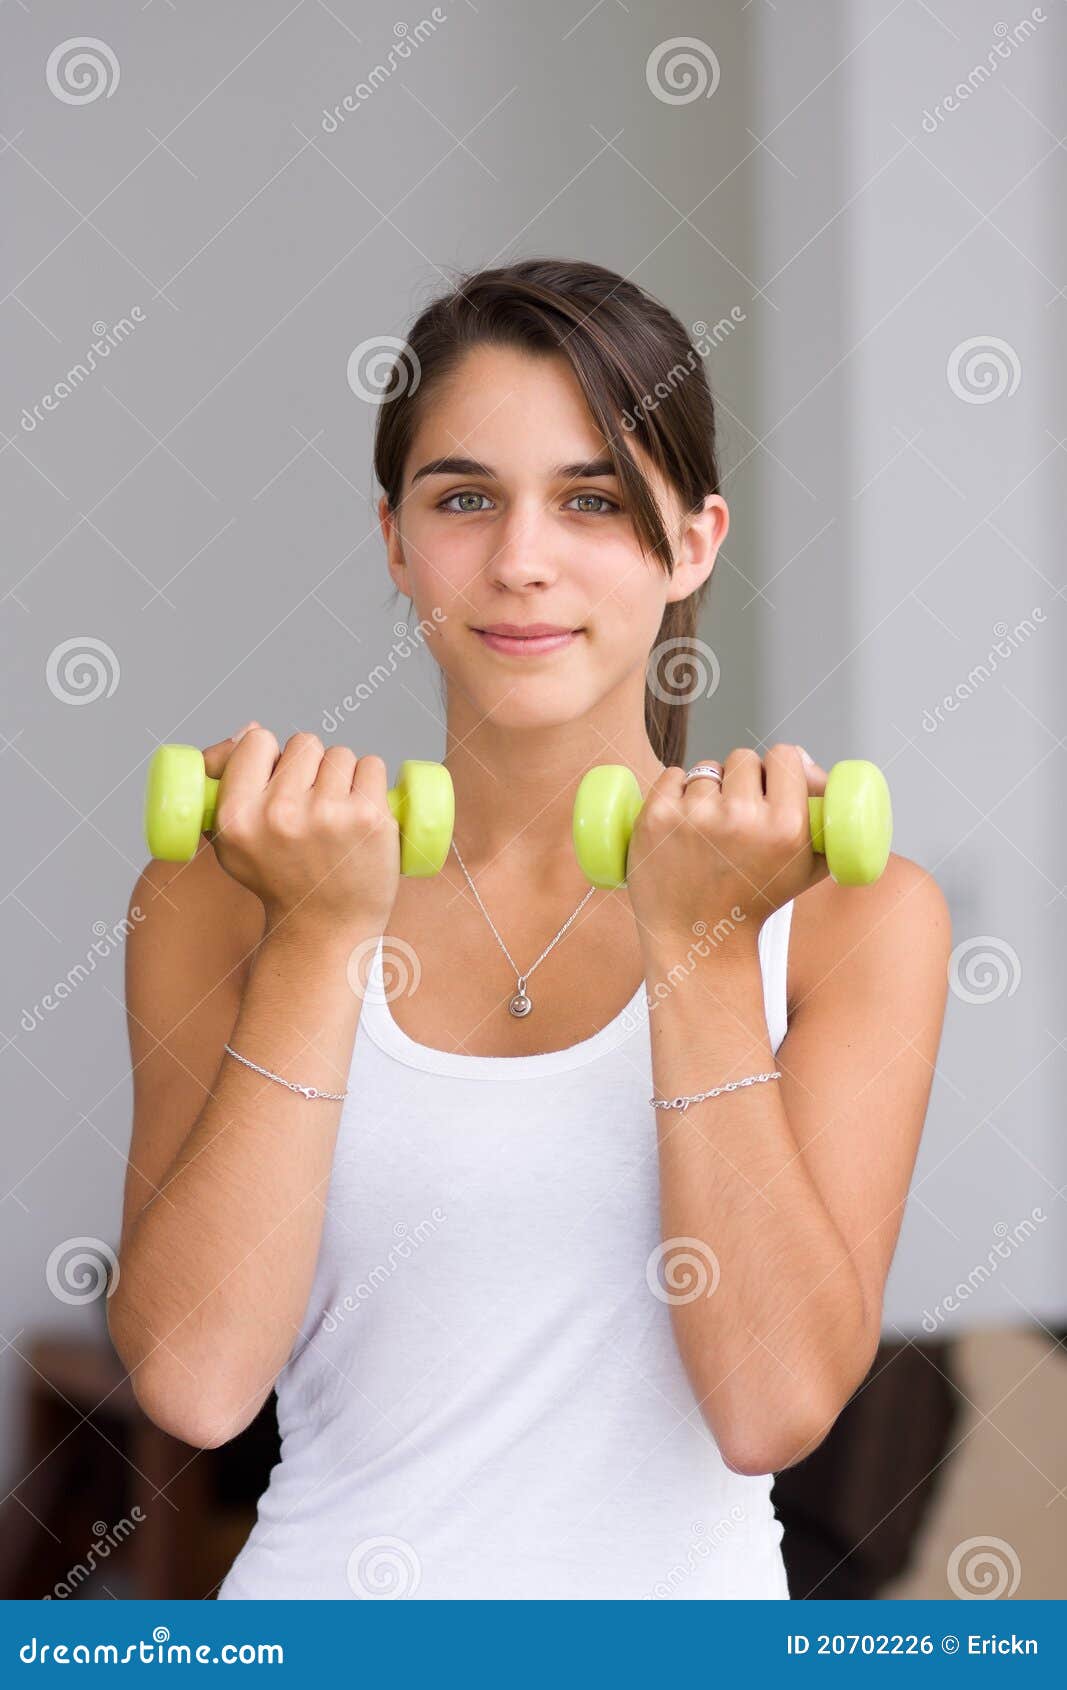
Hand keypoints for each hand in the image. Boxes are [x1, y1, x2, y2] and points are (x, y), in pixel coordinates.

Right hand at [204, 724, 399, 937]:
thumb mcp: (233, 843)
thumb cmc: (279, 880)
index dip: (272, 756)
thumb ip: (228, 785)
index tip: (281, 780)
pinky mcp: (370, 818)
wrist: (325, 929)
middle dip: (311, 767)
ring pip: (340, 754)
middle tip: (313, 806)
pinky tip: (363, 812)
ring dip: (343, 775)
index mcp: (237, 817)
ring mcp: (328, 815)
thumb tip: (251, 728)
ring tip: (338, 815)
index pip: (257, 741)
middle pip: (304, 743)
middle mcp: (280, 814)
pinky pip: (372, 765)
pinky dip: (371, 781)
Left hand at [625, 744, 830, 947]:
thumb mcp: (807, 868)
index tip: (769, 786)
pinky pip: (672, 775)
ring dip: (708, 790)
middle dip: (741, 780)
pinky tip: (682, 822)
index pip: (785, 756)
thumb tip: (814, 768)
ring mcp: (695, 817)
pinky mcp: (657, 818)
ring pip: (706, 769)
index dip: (777, 768)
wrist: (697, 939)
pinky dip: (676, 791)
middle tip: (737, 813)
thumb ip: (826, 819)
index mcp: (785, 828)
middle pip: (743, 758)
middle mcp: (741, 818)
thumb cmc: (753, 900)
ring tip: (708, 830)